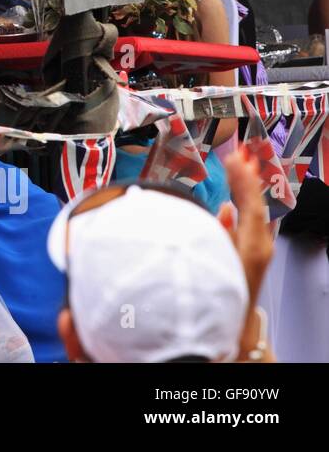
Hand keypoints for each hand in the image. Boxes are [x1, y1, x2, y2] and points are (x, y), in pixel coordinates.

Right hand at [218, 148, 273, 308]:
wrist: (231, 324)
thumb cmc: (224, 291)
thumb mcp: (220, 254)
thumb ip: (222, 229)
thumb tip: (225, 204)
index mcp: (253, 242)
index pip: (250, 200)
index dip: (242, 177)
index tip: (234, 156)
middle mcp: (258, 244)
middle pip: (253, 203)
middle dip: (245, 177)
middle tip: (239, 154)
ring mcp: (254, 250)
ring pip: (250, 212)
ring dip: (242, 190)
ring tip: (237, 168)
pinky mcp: (247, 255)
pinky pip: (245, 224)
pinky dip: (238, 208)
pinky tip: (228, 204)